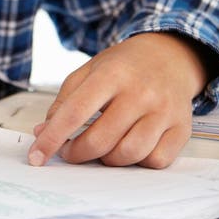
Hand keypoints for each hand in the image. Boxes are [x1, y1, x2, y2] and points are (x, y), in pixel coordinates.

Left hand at [27, 32, 210, 168]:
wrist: (168, 56)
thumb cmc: (124, 66)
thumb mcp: (89, 71)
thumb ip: (64, 101)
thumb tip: (42, 133)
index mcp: (111, 74)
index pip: (75, 112)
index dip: (53, 138)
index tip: (36, 156)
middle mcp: (140, 92)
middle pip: (101, 139)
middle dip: (78, 153)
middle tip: (71, 150)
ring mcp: (163, 111)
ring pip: (129, 155)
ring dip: (108, 159)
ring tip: (104, 145)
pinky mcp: (181, 128)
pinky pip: (155, 161)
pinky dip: (139, 162)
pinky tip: (132, 145)